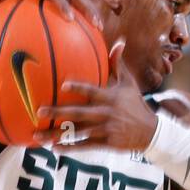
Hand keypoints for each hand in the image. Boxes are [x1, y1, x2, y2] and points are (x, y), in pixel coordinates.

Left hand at [34, 40, 158, 149]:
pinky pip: (85, 146)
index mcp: (110, 98)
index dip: (79, 88)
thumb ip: (118, 64)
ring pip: (78, 133)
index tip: (63, 86)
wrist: (151, 132)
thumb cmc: (136, 104)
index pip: (92, 91)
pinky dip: (70, 148)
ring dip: (57, 134)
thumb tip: (118, 41)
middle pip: (79, 114)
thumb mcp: (130, 83)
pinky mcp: (106, 143)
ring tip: (39, 135)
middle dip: (59, 113)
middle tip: (39, 111)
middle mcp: (106, 114)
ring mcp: (105, 130)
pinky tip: (54, 148)